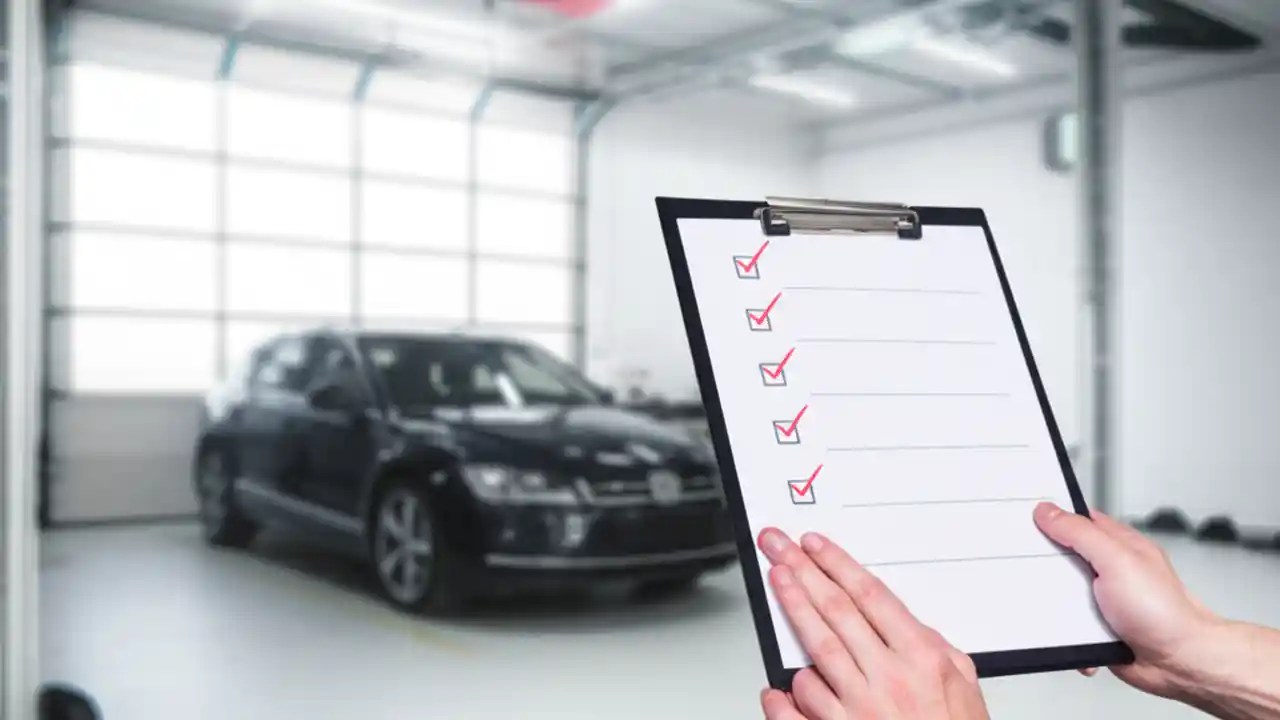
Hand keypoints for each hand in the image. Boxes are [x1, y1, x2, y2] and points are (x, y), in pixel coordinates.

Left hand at [756, 528, 988, 719]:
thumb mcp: (965, 689)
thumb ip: (936, 650)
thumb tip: (906, 624)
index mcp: (920, 660)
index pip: (870, 596)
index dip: (838, 565)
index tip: (815, 546)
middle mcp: (887, 681)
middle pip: (835, 612)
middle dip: (803, 572)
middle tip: (778, 549)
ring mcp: (858, 710)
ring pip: (814, 650)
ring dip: (792, 611)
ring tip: (777, 584)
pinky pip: (798, 705)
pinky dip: (783, 692)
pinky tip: (775, 680)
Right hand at [1032, 502, 1220, 697]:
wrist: (1180, 663)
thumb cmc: (1165, 612)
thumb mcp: (1117, 560)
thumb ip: (1080, 534)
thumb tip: (1049, 512)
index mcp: (1118, 545)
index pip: (1077, 520)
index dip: (1051, 518)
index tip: (1026, 521)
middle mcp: (1110, 570)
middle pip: (1063, 558)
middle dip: (1048, 567)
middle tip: (1039, 572)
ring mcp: (1104, 600)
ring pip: (1061, 594)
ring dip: (1057, 605)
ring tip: (1065, 609)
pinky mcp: (1097, 628)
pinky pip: (1067, 626)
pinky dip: (1066, 633)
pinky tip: (1075, 635)